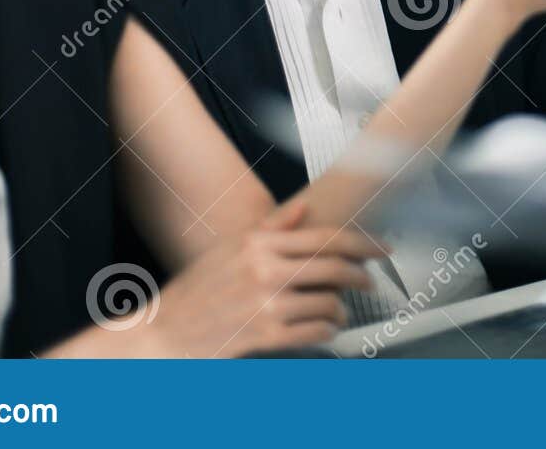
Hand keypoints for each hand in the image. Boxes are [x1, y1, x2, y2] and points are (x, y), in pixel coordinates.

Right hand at [140, 198, 384, 357]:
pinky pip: (315, 331)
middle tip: (370, 280)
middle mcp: (265, 270)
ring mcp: (266, 304)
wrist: (164, 334)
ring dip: (342, 309)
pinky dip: (327, 330)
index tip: (381, 247)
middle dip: (361, 274)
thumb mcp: (230, 249)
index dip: (362, 242)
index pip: (326, 236)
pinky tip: (324, 328)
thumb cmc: (196, 292)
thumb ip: (271, 228)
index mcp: (259, 244)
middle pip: (335, 266)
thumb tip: (304, 208)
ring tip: (339, 311)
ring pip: (329, 302)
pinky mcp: (265, 335)